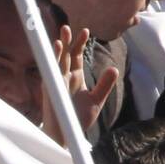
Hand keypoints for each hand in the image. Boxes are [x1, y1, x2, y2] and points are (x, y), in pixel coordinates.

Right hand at [43, 26, 116, 147]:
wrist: (68, 136)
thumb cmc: (79, 120)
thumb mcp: (97, 100)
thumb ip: (105, 84)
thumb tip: (114, 69)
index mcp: (75, 78)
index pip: (76, 56)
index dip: (80, 43)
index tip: (86, 31)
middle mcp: (64, 78)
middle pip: (65, 55)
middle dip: (67, 41)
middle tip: (68, 27)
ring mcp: (56, 83)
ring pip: (56, 61)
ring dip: (58, 48)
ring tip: (61, 35)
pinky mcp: (50, 90)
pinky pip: (50, 72)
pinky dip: (52, 60)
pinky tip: (54, 49)